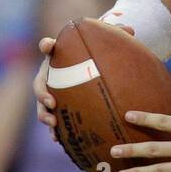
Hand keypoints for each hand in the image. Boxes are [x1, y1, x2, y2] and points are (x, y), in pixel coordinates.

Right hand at [35, 24, 134, 141]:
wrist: (92, 70)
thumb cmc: (97, 55)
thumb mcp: (105, 46)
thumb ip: (115, 36)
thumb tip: (131, 30)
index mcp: (58, 57)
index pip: (49, 47)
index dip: (47, 45)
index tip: (48, 45)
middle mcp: (50, 76)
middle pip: (39, 84)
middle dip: (42, 94)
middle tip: (51, 102)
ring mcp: (51, 93)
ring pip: (42, 106)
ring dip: (44, 116)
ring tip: (53, 125)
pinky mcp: (57, 109)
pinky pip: (53, 120)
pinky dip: (54, 130)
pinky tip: (59, 141)